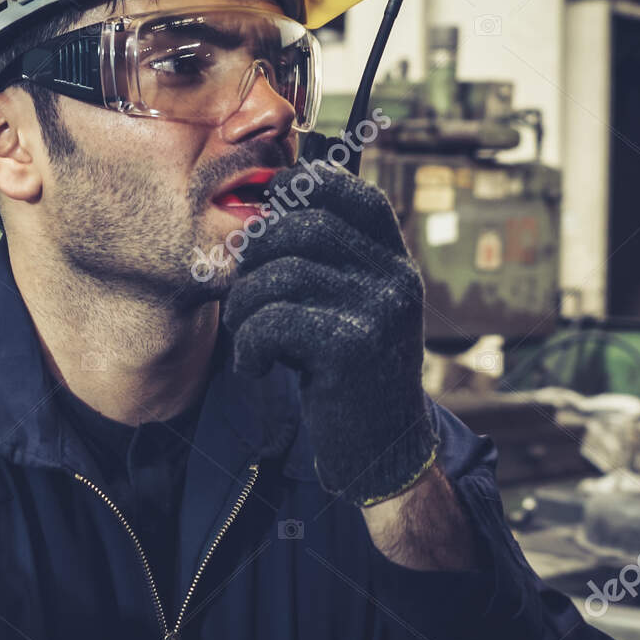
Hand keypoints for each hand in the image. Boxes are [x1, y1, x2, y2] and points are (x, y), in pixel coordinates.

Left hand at [223, 164, 437, 505]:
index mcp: (396, 264)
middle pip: (305, 226)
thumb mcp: (352, 312)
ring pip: (281, 274)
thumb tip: (263, 207)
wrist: (380, 455)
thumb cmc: (349, 378)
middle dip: (257, 254)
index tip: (269, 197)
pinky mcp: (350, 349)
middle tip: (243, 291)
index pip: (355, 195)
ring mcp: (377, 312)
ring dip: (244, 305)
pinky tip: (256, 367)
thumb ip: (329, 266)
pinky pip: (272, 321)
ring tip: (245, 336)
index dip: (307, 184)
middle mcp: (395, 279)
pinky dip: (249, 345)